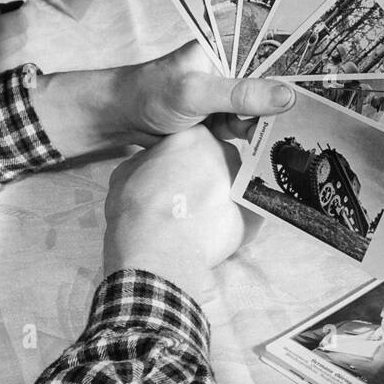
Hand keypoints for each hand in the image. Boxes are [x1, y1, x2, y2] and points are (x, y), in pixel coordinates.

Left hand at [30, 40, 296, 155]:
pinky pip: (248, 128)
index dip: (301, 65)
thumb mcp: (197, 92)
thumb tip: (288, 97)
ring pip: (261, 111)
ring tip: (251, 135)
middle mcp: (233, 65)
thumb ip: (241, 94)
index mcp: (229, 44)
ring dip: (261, 127)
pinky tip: (250, 146)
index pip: (274, 50)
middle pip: (272, 84)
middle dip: (281, 104)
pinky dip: (250, 140)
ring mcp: (228, 93)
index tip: (333, 79)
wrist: (122, 119)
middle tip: (299, 119)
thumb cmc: (151, 93)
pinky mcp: (222, 118)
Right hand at [103, 125, 259, 300]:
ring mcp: (244, 181)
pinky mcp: (256, 211)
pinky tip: (211, 235)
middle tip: (186, 199)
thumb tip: (157, 163)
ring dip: (220, 199)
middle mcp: (225, 150)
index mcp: (194, 135)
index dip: (182, 159)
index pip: (194, 140)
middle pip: (218, 159)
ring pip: (233, 186)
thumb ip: (150, 158)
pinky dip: (231, 222)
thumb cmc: (138, 208)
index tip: (173, 175)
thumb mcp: (128, 169)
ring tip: (199, 220)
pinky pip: (245, 213)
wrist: (158, 249)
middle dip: (206, 176)